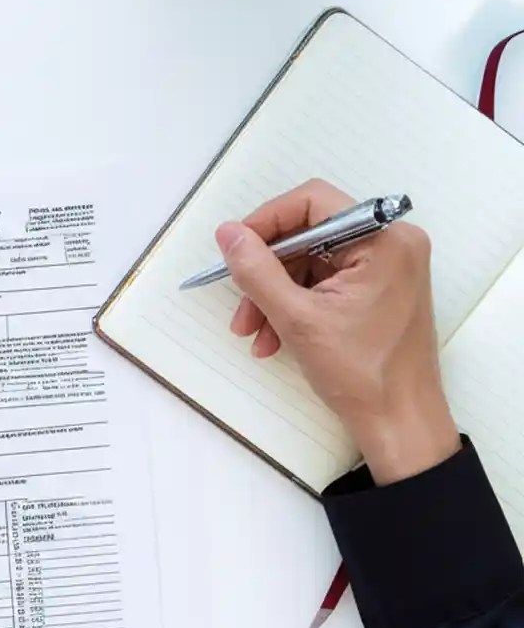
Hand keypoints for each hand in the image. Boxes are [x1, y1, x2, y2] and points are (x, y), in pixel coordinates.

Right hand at [216, 179, 459, 484]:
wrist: (401, 424)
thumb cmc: (361, 374)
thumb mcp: (297, 319)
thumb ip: (257, 270)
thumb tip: (227, 233)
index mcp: (385, 240)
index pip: (313, 202)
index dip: (267, 221)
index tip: (234, 249)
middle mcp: (393, 244)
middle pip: (310, 235)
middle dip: (268, 271)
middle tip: (241, 305)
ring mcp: (388, 268)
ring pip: (311, 263)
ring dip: (275, 295)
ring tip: (253, 333)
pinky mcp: (380, 290)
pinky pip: (325, 283)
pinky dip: (295, 306)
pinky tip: (274, 339)